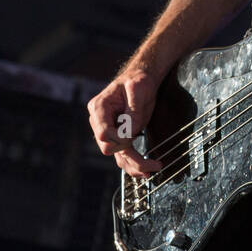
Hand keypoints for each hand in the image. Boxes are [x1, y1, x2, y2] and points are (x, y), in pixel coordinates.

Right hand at [86, 62, 164, 177]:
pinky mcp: (118, 137)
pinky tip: (147, 169)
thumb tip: (130, 132)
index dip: (119, 138)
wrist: (141, 80)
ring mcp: (108, 131)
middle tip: (152, 162)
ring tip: (152, 169)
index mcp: (99, 108)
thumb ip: (133, 110)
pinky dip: (134, 164)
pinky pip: (123, 155)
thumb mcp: (138, 89)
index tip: (136, 134)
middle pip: (108, 148)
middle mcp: (99, 122)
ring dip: (133, 165)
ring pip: (116, 156)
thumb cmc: (138, 81)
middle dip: (130, 156)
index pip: (104, 133)